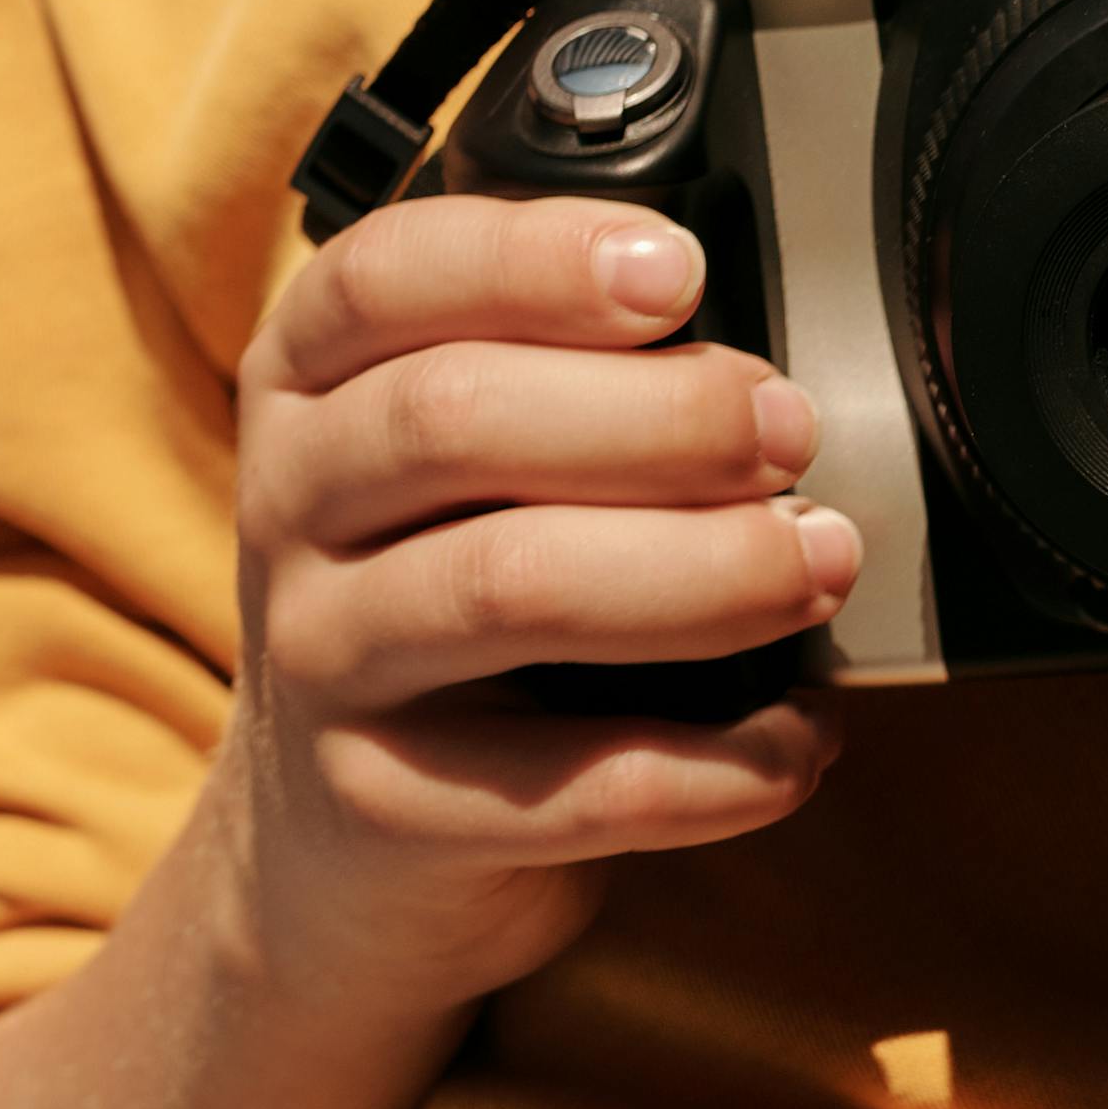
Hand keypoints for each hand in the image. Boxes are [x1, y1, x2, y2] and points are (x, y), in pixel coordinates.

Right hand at [200, 195, 854, 1009]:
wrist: (340, 849)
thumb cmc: (440, 603)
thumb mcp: (444, 471)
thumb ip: (550, 383)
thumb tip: (756, 363)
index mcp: (307, 388)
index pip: (384, 280)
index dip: (533, 259)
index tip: (680, 273)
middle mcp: (290, 509)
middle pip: (452, 419)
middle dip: (658, 415)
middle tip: (791, 433)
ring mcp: (323, 662)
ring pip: (507, 587)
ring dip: (700, 571)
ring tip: (816, 568)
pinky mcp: (383, 807)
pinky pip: (570, 782)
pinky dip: (714, 763)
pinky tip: (796, 738)